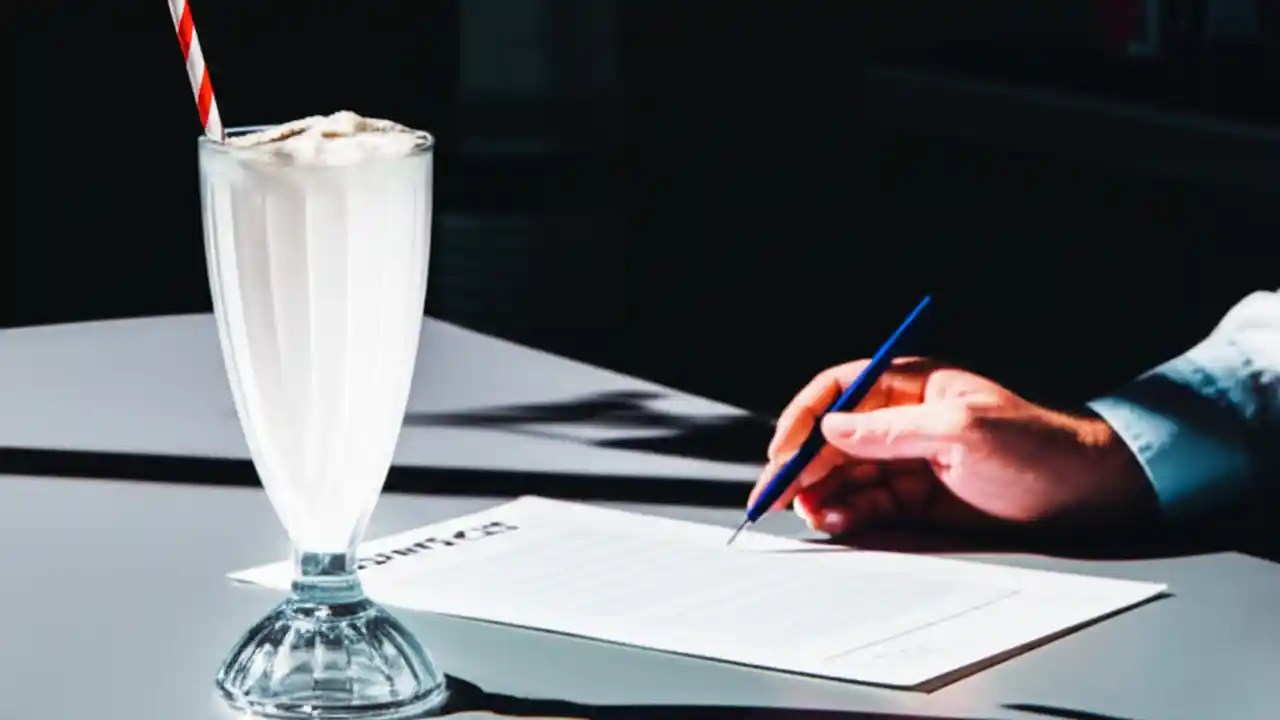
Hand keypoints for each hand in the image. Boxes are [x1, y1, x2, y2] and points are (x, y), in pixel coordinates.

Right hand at [750, 358, 1155, 536]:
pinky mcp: (913, 496)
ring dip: (819, 493)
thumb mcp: (962, 431)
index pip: (839, 389)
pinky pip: (865, 504)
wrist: (1082, 493)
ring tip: (809, 515)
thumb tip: (831, 429)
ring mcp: (905, 459)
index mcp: (910, 384)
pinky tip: (835, 524)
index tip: (784, 449)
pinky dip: (844, 514)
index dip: (805, 416)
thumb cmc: (1035, 446)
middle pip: (832, 437)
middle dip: (800, 464)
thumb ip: (893, 431)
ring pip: (842, 474)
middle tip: (775, 495)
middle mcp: (901, 419)